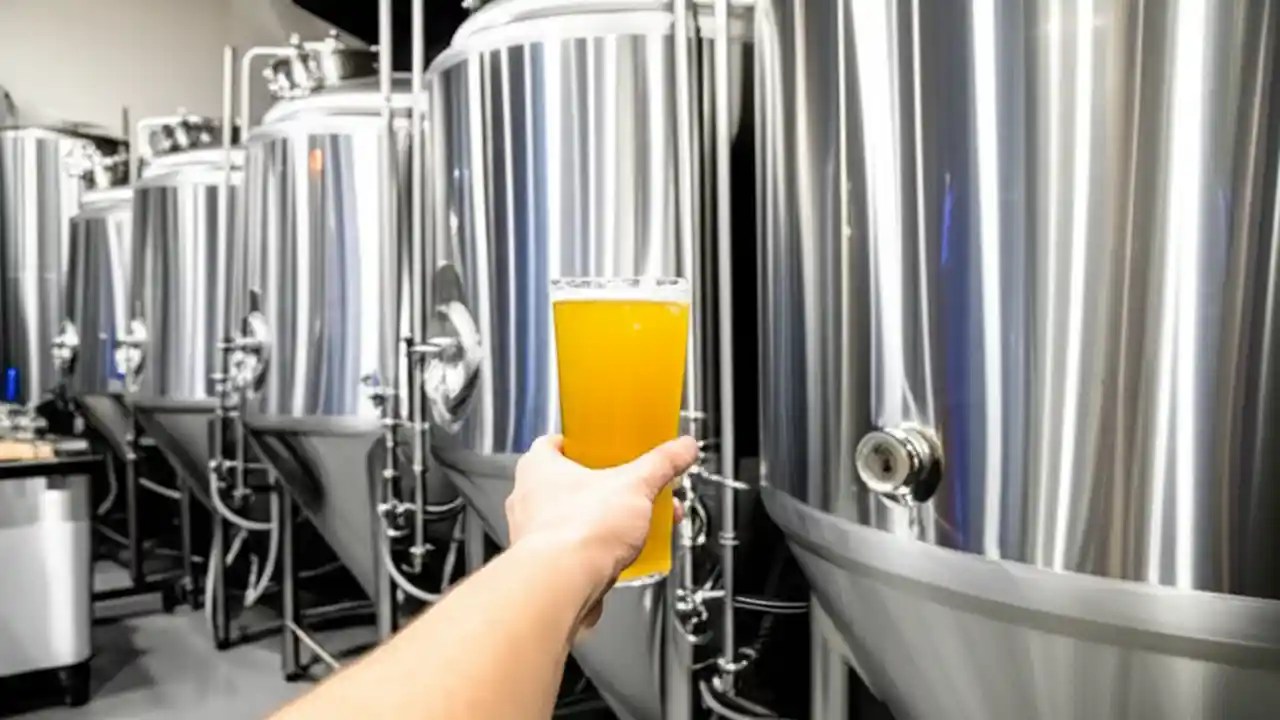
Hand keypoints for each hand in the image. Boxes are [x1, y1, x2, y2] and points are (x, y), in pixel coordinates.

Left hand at [506, 435, 698, 625]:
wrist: (562, 585)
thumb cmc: (579, 529)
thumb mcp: (635, 485)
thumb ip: (662, 463)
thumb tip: (682, 448)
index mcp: (539, 466)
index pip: (557, 443)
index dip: (584, 443)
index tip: (607, 445)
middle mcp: (528, 499)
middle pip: (574, 483)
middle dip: (609, 487)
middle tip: (634, 489)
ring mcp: (534, 534)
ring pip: (576, 518)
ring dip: (606, 520)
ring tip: (638, 524)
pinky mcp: (546, 566)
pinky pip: (576, 550)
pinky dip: (599, 550)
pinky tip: (625, 554)